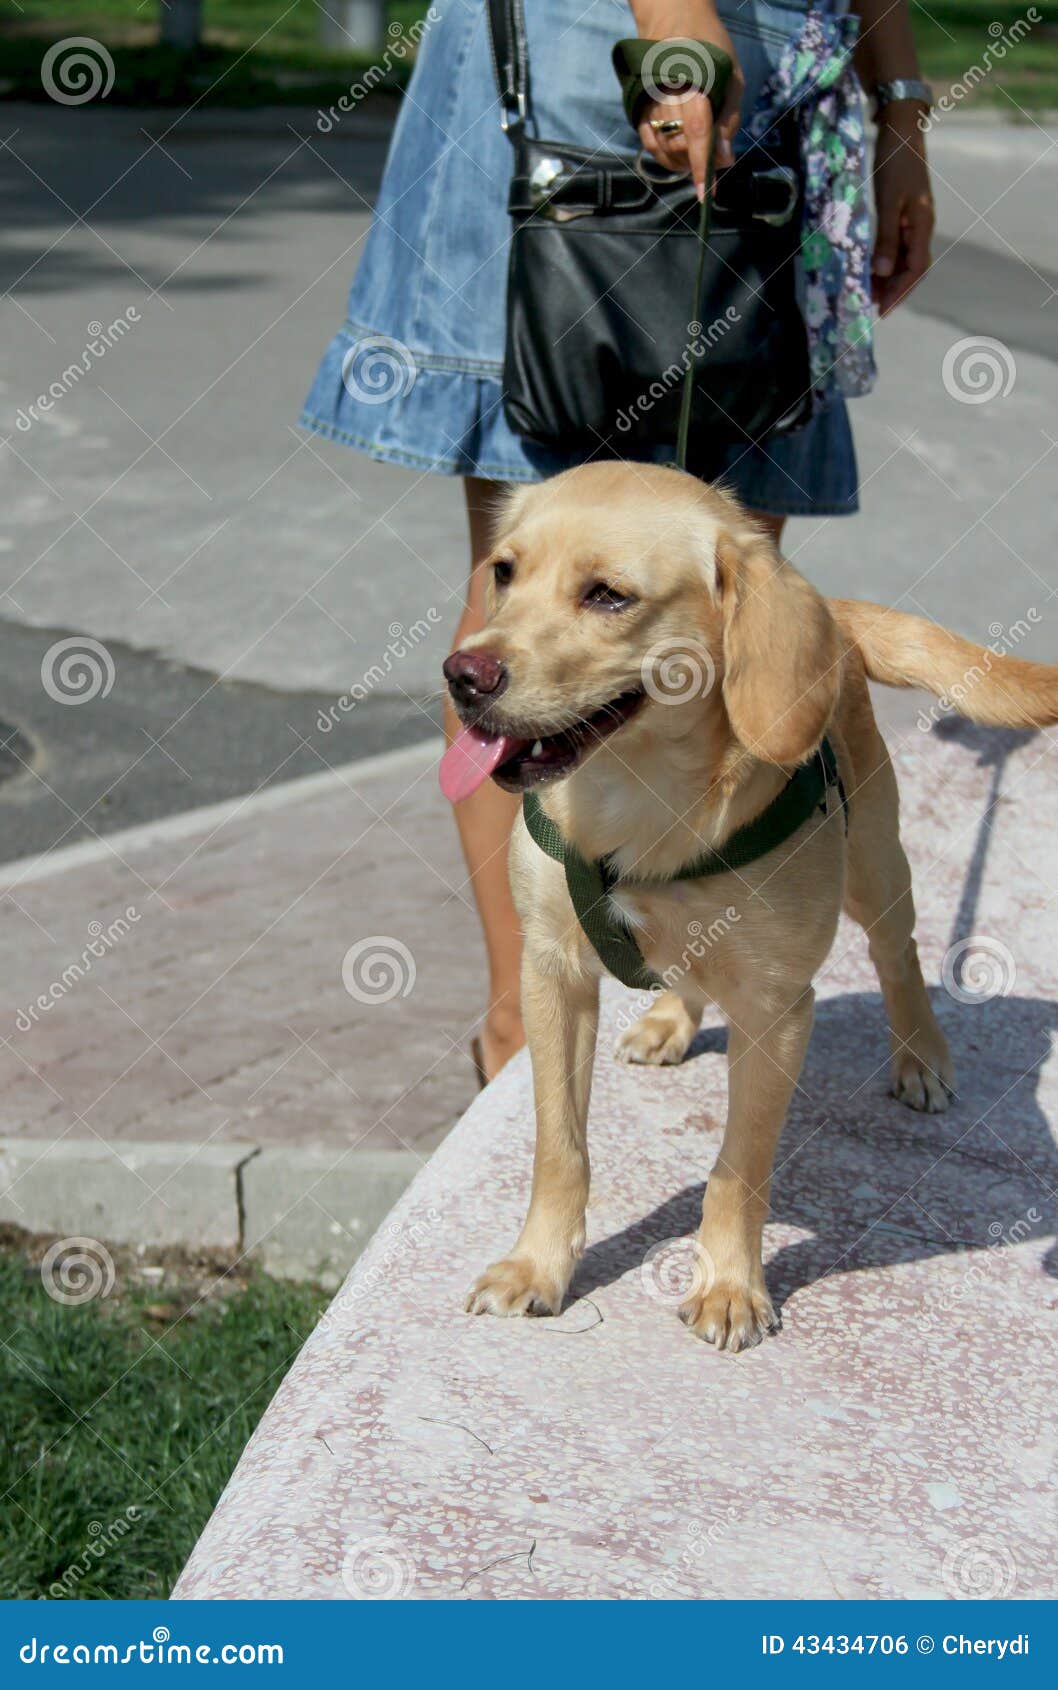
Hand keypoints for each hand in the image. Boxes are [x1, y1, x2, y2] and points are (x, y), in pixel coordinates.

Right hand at [633, 10, 743, 199]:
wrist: (671, 19)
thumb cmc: (708, 47)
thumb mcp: (732, 76)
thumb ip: (729, 118)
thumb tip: (724, 159)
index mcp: (692, 85)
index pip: (697, 134)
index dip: (702, 167)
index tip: (708, 195)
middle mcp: (666, 96)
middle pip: (680, 147)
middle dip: (697, 163)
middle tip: (713, 161)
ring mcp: (648, 104)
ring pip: (665, 150)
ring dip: (683, 162)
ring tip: (697, 156)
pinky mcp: (638, 109)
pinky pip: (651, 146)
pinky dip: (666, 157)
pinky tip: (679, 156)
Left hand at [871, 108, 933, 314]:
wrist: (901, 131)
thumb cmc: (895, 162)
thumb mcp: (888, 201)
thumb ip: (886, 237)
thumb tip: (883, 271)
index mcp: (922, 225)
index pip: (916, 268)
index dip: (901, 292)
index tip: (883, 310)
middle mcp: (920, 227)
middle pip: (912, 269)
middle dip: (894, 291)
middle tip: (872, 309)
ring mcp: (913, 221)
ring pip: (904, 260)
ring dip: (889, 279)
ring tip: (868, 295)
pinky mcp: (903, 215)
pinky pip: (897, 247)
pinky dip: (885, 262)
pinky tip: (871, 271)